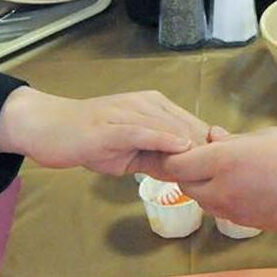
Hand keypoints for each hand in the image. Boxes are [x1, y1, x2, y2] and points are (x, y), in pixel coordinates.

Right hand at [0, 88, 210, 175]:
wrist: (48, 128)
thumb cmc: (89, 140)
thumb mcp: (129, 152)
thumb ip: (157, 159)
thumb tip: (186, 173)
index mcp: (154, 107)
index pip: (192, 125)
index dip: (210, 146)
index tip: (228, 166)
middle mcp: (146, 103)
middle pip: (188, 125)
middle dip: (207, 149)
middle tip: (225, 173)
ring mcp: (129, 112)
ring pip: (171, 127)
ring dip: (191, 146)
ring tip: (211, 167)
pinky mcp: (112, 125)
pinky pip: (143, 130)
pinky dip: (164, 139)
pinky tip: (181, 149)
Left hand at [144, 128, 276, 232]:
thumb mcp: (266, 136)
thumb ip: (233, 140)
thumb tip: (212, 138)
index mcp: (223, 162)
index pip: (177, 165)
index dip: (173, 157)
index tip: (182, 148)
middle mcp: (221, 190)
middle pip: (185, 185)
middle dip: (187, 172)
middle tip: (204, 157)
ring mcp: (233, 211)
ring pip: (203, 201)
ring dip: (204, 187)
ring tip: (226, 171)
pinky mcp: (246, 224)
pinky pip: (223, 211)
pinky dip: (223, 199)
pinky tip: (244, 186)